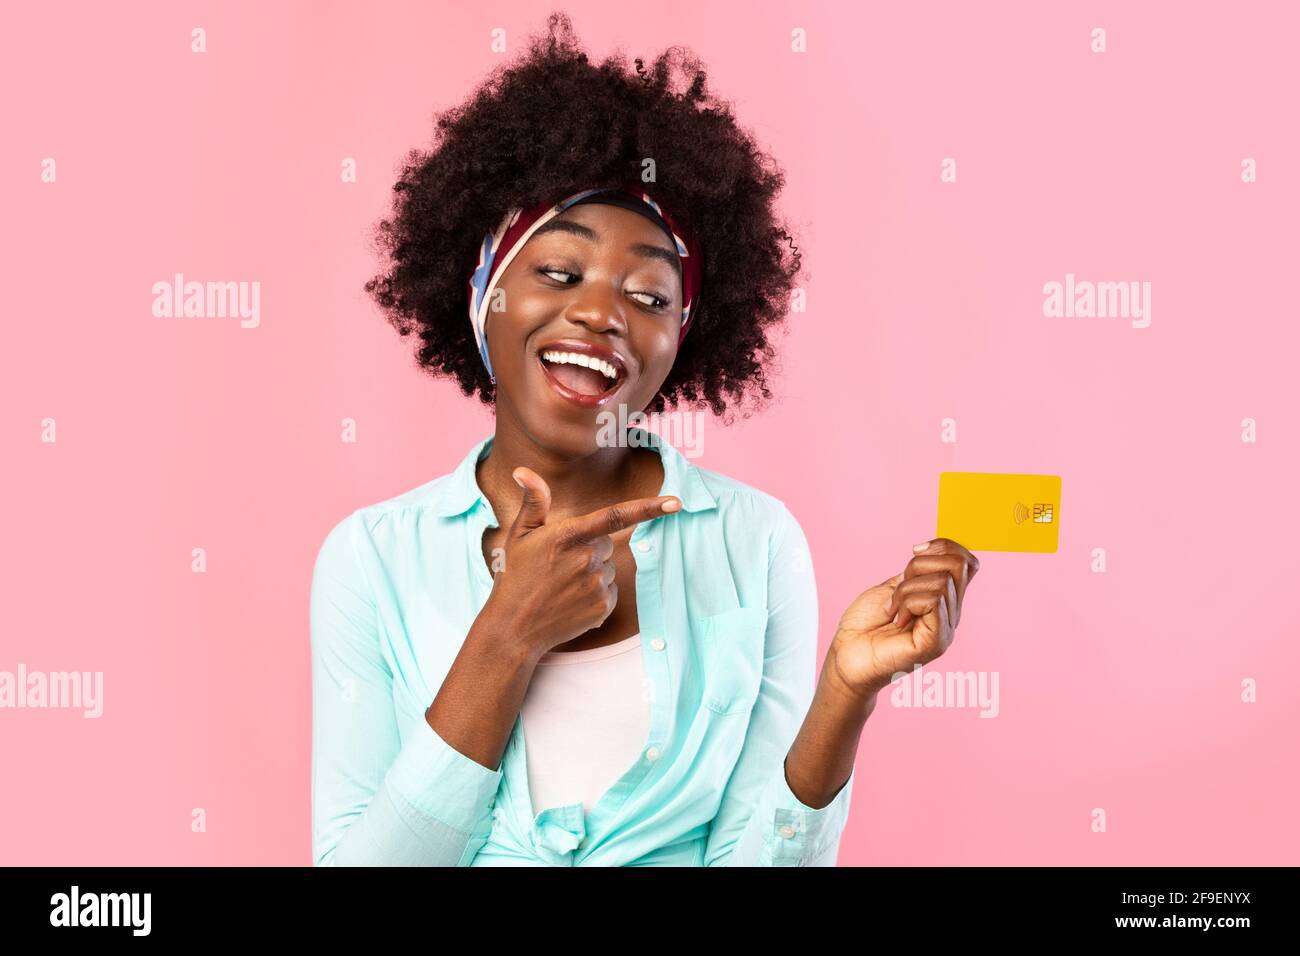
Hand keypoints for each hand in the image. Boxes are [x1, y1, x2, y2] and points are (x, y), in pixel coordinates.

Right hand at [480, 466, 680, 655]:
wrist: (514, 627)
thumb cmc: (516, 576)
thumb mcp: (519, 535)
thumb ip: (533, 502)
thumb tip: (524, 470)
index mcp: (568, 535)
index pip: (615, 515)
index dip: (648, 508)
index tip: (676, 503)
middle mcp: (586, 559)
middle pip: (606, 544)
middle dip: (590, 549)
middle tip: (560, 565)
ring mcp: (597, 584)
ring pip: (609, 568)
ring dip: (593, 572)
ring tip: (563, 585)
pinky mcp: (603, 607)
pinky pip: (611, 590)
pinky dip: (596, 593)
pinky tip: (571, 600)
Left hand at [828, 538, 980, 699]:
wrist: (846, 655)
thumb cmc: (865, 623)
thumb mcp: (894, 586)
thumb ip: (919, 573)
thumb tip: (937, 551)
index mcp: (943, 599)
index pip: (967, 562)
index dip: (944, 546)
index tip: (914, 550)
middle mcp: (951, 614)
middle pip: (958, 565)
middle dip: (920, 565)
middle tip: (898, 587)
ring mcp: (946, 629)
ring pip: (942, 582)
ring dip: (906, 589)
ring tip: (892, 610)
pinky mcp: (936, 643)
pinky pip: (934, 602)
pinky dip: (907, 602)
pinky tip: (896, 620)